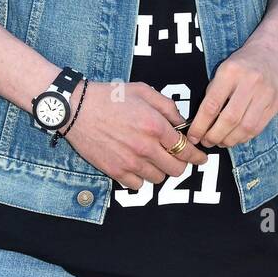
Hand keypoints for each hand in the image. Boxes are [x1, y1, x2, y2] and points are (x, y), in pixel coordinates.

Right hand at [63, 80, 208, 189]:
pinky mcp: (115, 171)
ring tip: (151, 158)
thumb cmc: (109, 97)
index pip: (186, 149)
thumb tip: (181, 122)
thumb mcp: (142, 91)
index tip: (200, 158)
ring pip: (158, 178)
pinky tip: (136, 165)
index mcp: (155, 126)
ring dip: (159, 170)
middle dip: (180, 164)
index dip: (197, 156)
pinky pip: (138, 185)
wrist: (76, 109)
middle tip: (176, 158)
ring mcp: (130, 162)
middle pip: (176, 169)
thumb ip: (167, 106)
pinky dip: (140, 178)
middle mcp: (145, 147)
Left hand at [184, 35, 277, 148]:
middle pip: (229, 119)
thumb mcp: (223, 69)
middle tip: (206, 142)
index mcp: (230, 72)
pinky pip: (258, 127)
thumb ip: (213, 93)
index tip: (193, 136)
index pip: (211, 105)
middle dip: (214, 136)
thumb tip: (201, 122)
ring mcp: (265, 94)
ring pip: (245, 127)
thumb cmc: (242, 63)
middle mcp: (250, 82)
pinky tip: (235, 137)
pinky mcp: (275, 104)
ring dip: (229, 140)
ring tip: (219, 142)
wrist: (272, 52)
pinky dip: (244, 137)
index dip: (200, 125)